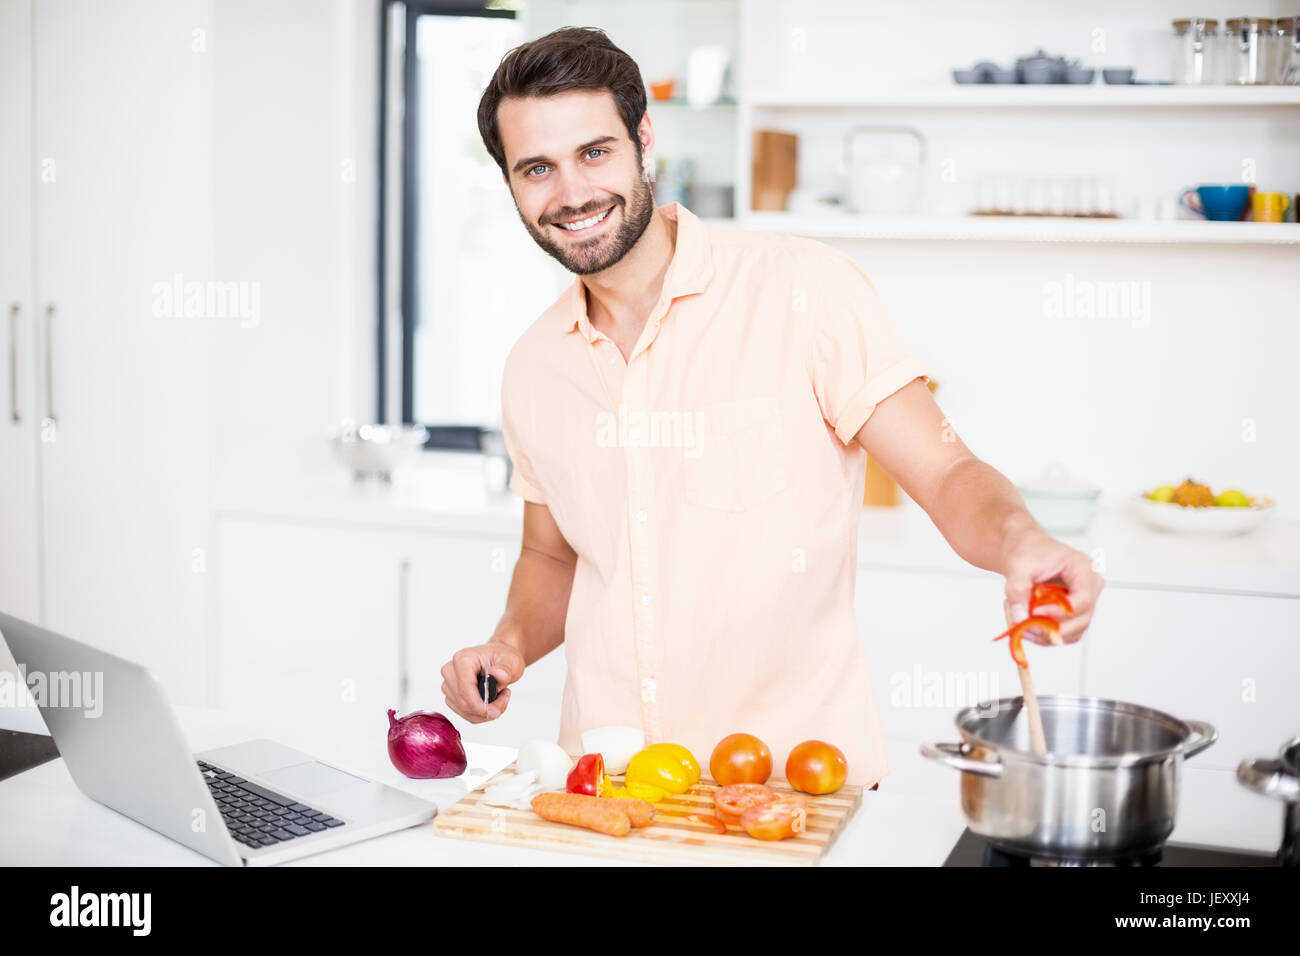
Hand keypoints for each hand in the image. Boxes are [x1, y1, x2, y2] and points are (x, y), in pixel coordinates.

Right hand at [440, 638, 524, 722]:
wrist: (498, 659)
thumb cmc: (502, 657)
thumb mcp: (510, 660)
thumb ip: (505, 669)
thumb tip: (499, 675)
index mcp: (462, 659)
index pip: (465, 690)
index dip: (479, 705)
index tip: (496, 711)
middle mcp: (451, 671)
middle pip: (463, 703)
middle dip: (486, 709)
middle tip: (504, 699)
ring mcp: (448, 684)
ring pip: (464, 711)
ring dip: (484, 712)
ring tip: (500, 698)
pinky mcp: (451, 695)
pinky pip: (464, 713)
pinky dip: (479, 714)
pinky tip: (490, 702)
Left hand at [1002, 529, 1104, 645]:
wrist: (1025, 550)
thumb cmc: (1026, 551)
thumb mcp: (1017, 566)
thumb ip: (1017, 590)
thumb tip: (1020, 618)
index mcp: (1084, 569)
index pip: (1082, 600)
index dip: (1059, 612)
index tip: (1033, 612)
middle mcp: (1091, 588)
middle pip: (1081, 620)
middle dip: (1049, 628)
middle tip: (1021, 624)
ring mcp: (1085, 603)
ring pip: (1072, 632)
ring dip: (1043, 634)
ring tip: (1017, 619)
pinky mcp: (1075, 615)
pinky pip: (1063, 634)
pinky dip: (1043, 634)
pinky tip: (1024, 621)